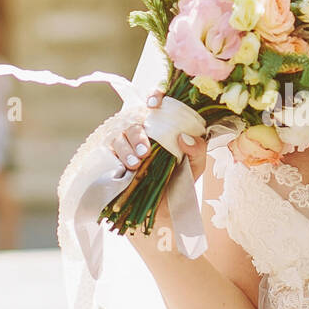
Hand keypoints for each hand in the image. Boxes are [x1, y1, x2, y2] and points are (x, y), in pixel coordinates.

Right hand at [111, 89, 206, 232]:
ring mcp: (128, 146)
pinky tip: (126, 167)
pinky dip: (118, 156)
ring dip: (127, 147)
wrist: (165, 213)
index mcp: (163, 128)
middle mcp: (144, 133)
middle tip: (146, 151)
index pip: (156, 103)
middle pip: (134, 121)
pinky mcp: (115, 161)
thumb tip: (185, 137)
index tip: (155, 104)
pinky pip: (110, 151)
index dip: (154, 95)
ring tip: (136, 163)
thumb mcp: (196, 166)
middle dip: (138, 134)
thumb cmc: (181, 184)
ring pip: (119, 135)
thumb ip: (198, 150)